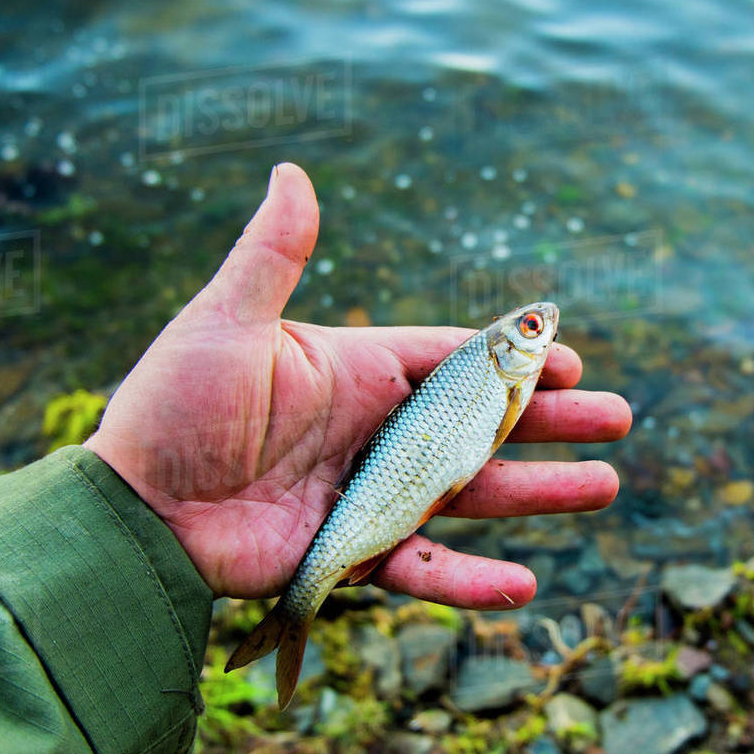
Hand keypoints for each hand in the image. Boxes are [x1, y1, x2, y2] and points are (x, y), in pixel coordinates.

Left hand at [85, 163, 630, 604]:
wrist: (134, 510)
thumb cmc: (176, 408)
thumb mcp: (227, 322)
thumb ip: (274, 255)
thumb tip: (293, 171)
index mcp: (359, 371)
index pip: (455, 360)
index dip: (513, 359)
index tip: (571, 357)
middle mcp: (378, 432)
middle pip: (483, 425)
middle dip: (552, 421)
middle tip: (619, 417)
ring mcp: (372, 494)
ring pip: (476, 494)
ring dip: (542, 492)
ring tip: (607, 485)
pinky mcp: (355, 554)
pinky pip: (427, 567)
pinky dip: (474, 581)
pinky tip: (528, 582)